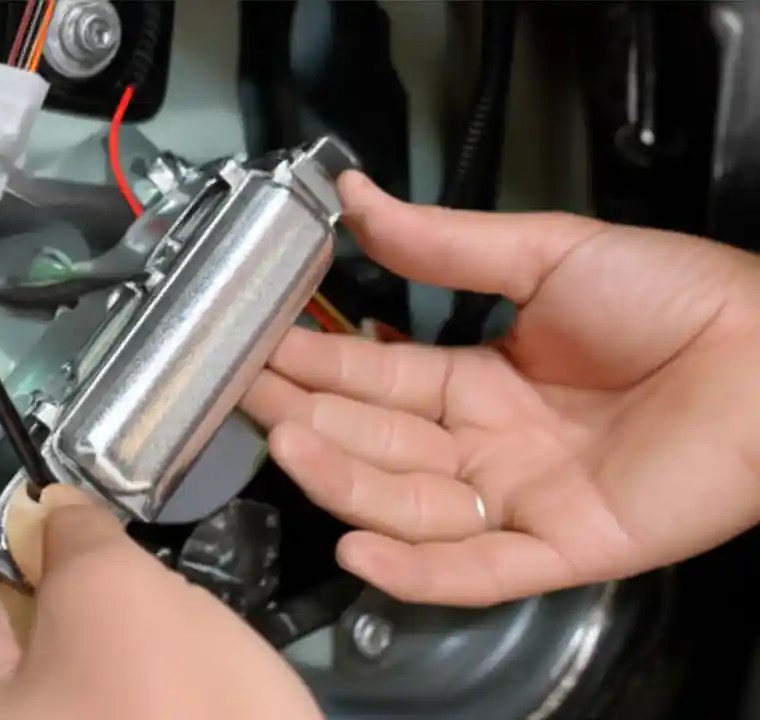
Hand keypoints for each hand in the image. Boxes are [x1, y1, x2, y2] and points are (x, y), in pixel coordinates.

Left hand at [0, 486, 320, 719]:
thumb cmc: (167, 709)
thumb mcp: (109, 594)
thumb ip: (68, 535)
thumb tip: (54, 510)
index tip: (0, 519)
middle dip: (23, 583)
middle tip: (74, 538)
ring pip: (33, 687)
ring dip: (72, 624)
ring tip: (123, 578)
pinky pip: (82, 711)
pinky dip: (104, 668)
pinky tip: (154, 635)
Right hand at [244, 171, 759, 606]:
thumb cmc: (679, 299)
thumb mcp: (546, 253)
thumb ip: (444, 244)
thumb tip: (359, 198)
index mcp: (482, 379)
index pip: (375, 377)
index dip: (315, 365)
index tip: (256, 348)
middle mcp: (491, 444)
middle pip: (377, 442)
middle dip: (311, 419)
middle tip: (248, 395)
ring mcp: (522, 499)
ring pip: (411, 505)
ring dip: (344, 481)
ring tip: (289, 446)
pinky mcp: (564, 548)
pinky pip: (478, 570)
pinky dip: (416, 569)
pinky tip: (358, 546)